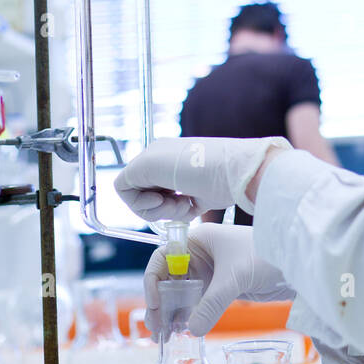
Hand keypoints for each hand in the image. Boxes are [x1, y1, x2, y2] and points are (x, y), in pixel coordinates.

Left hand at [114, 135, 290, 221]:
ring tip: (182, 203)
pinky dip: (142, 205)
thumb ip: (185, 198)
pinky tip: (167, 201)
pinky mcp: (145, 163)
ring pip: (132, 193)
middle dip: (158, 209)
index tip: (185, 206)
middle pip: (140, 191)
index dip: (163, 205)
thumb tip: (179, 209)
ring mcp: (151, 156)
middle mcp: (160, 154)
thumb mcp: (202, 193)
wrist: (239, 171)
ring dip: (155, 210)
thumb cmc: (229, 183)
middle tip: (183, 207)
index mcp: (173, 158)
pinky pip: (123, 189)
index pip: (153, 188)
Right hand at [143, 223, 292, 338]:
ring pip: (183, 293)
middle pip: (169, 279)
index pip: (163, 259)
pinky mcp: (222, 287)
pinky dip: (189, 315)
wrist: (297, 260)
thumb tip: (192, 330)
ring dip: (172, 312)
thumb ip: (212, 304)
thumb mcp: (235, 278)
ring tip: (165, 336)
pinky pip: (198, 302)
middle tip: (156, 329)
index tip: (154, 306)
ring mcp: (211, 271)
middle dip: (160, 303)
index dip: (153, 282)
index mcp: (197, 240)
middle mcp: (199, 254)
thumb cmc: (265, 255)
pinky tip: (183, 331)